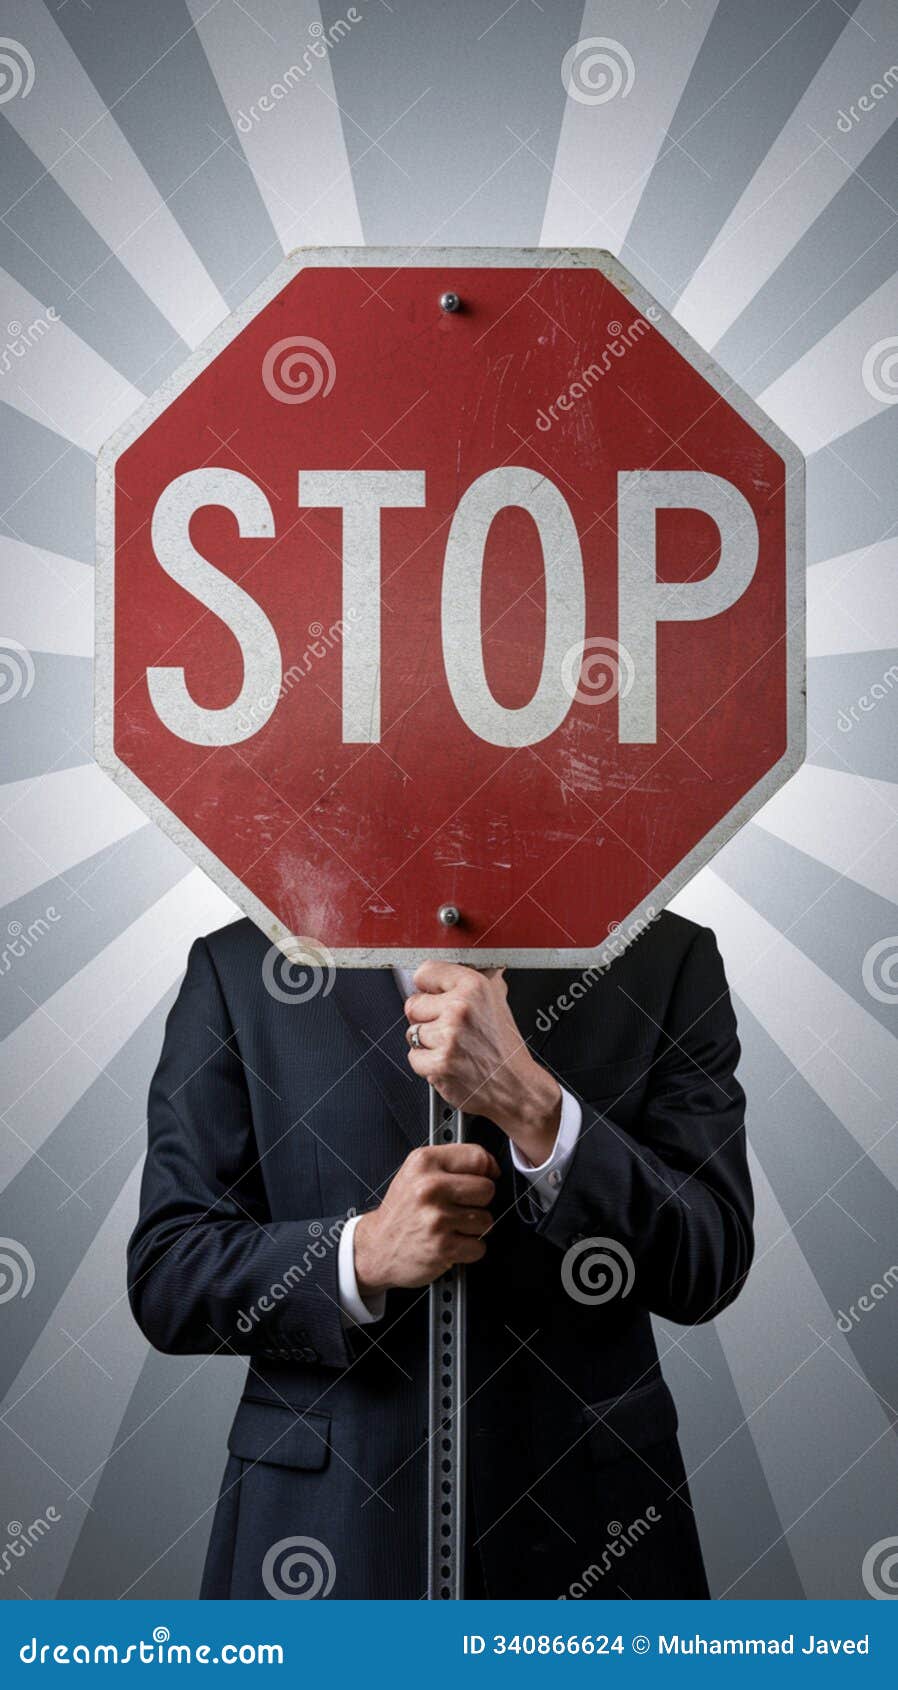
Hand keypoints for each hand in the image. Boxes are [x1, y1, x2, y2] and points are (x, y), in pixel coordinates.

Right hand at [353, 1142, 499, 1297]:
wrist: (377, 1246)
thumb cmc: (401, 1211)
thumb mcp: (416, 1172)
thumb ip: (450, 1162)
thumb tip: (490, 1165)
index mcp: (424, 1163)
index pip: (478, 1157)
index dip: (487, 1169)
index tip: (485, 1176)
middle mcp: (430, 1187)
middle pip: (487, 1189)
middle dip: (479, 1202)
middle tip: (459, 1207)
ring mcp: (437, 1218)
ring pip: (486, 1220)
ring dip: (473, 1228)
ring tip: (451, 1226)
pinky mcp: (443, 1246)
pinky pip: (479, 1246)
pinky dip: (468, 1249)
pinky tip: (450, 1242)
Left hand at [404, 962, 561, 1164]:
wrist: (515, 1086)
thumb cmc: (505, 1048)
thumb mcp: (499, 1002)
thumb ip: (482, 978)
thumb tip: (474, 959)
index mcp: (473, 987)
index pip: (425, 972)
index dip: (428, 987)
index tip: (433, 995)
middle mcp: (460, 1008)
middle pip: (413, 1004)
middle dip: (426, 1018)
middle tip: (447, 1029)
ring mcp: (448, 1037)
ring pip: (411, 1032)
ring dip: (426, 1043)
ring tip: (451, 1047)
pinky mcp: (438, 1063)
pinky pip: (413, 1057)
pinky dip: (426, 1064)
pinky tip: (447, 1062)